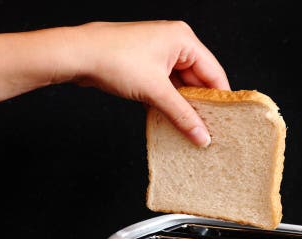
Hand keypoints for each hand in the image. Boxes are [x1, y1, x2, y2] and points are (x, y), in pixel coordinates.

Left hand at [69, 21, 229, 145]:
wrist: (76, 55)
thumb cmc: (113, 59)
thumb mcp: (155, 91)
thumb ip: (183, 116)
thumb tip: (201, 136)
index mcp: (183, 39)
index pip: (214, 73)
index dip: (220, 99)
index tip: (225, 122)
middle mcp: (174, 43)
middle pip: (198, 80)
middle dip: (200, 105)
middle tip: (207, 131)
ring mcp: (159, 53)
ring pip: (182, 85)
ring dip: (183, 107)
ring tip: (190, 129)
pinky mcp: (146, 64)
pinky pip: (167, 87)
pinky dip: (169, 102)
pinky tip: (171, 120)